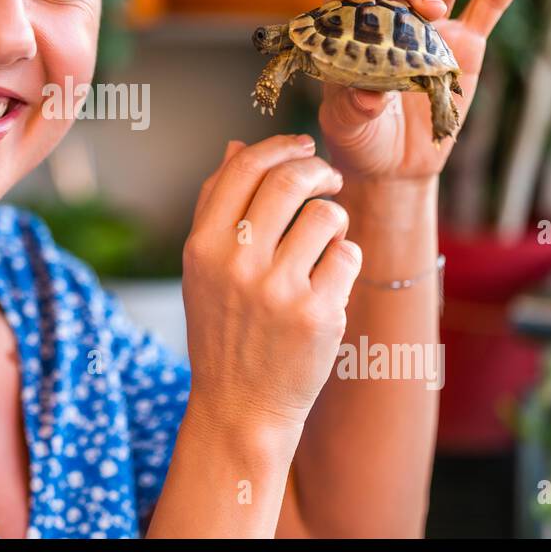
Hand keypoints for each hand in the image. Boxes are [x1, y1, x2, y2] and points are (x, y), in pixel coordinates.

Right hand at [181, 134, 361, 436]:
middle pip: (289, 181)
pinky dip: (346, 259)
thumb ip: (216, 206)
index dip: (280, 147)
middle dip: (318, 170)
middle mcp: (236, 264)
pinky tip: (331, 280)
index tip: (304, 145)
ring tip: (326, 242)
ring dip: (335, 220)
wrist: (240, 406)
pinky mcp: (316, 314)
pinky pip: (348, 255)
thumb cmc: (224, 331)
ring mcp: (277, 290)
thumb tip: (235, 146)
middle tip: (329, 180)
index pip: (243, 168)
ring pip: (326, 216)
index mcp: (202, 246)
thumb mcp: (203, 269)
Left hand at [317, 0, 538, 182]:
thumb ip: (353, 109)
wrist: (394, 164)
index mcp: (352, 31)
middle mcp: (390, 20)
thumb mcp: (347, 127)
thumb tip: (369, 96)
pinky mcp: (466, 44)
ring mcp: (430, 28)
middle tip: (430, 9)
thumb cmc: (359, 138)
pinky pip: (488, 6)